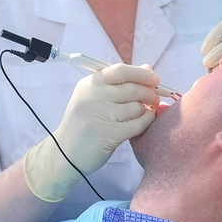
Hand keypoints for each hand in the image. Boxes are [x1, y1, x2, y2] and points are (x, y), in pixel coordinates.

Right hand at [24, 64, 159, 201]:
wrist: (65, 153)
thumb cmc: (84, 122)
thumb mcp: (95, 97)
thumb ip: (120, 82)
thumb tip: (148, 68)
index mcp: (90, 83)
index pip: (119, 71)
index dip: (141, 73)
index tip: (155, 79)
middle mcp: (93, 96)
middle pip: (132, 88)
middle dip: (150, 93)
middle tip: (154, 99)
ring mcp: (100, 115)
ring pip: (137, 107)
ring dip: (147, 109)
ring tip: (144, 112)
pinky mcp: (108, 134)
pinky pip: (138, 124)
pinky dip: (147, 121)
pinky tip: (145, 121)